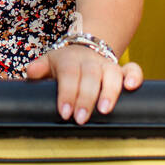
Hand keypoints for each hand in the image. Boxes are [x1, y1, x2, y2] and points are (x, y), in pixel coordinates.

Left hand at [25, 45, 142, 123]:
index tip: (65, 112)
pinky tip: (132, 87)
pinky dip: (135, 76)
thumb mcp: (50, 62)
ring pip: (111, 74)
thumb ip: (40, 68)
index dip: (67, 93)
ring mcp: (107, 64)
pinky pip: (133, 69)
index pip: (69, 75)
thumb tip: (30, 72)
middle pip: (89, 76)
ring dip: (109, 91)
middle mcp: (90, 61)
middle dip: (85, 98)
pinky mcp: (122, 69)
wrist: (87, 46)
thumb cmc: (65, 63)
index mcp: (70, 59)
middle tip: (80, 119)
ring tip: (105, 110)